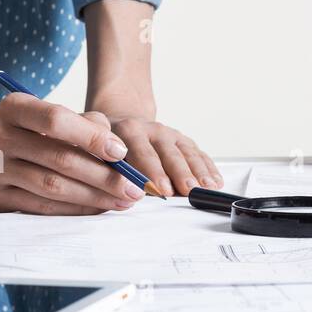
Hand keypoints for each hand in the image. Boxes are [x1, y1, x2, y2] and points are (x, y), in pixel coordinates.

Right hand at [0, 94, 148, 213]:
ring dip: (93, 196)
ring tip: (123, 201)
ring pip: (51, 186)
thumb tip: (119, 151)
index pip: (55, 120)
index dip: (91, 136)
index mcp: (12, 107)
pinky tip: (96, 208)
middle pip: (58, 158)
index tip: (121, 152)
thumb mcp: (36, 115)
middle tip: (134, 187)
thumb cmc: (15, 130)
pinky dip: (72, 209)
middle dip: (103, 175)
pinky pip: (39, 206)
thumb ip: (75, 125)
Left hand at [92, 108, 222, 196]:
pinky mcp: (182, 140)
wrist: (121, 120)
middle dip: (179, 173)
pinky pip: (198, 153)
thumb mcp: (96, 147)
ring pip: (186, 153)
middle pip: (168, 153)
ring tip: (206, 188)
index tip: (160, 189)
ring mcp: (170, 134)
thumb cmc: (107, 145)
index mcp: (128, 130)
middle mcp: (152, 129)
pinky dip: (208, 168)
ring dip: (198, 171)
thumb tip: (118, 190)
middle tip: (187, 190)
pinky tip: (215, 181)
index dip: (151, 171)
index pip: (141, 152)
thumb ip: (104, 166)